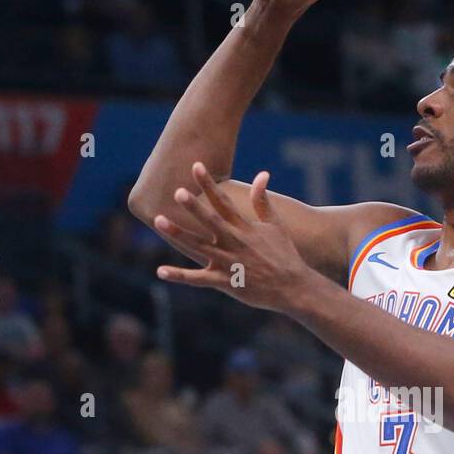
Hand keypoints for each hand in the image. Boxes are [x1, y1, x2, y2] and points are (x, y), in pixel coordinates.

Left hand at [154, 163, 312, 311]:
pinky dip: (180, 276)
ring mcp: (229, 262)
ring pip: (199, 246)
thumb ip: (263, 200)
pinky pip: (198, 279)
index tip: (196, 166)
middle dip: (194, 207)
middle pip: (211, 221)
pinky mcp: (226, 282)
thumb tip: (262, 174)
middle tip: (178, 192)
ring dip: (179, 234)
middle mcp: (235, 242)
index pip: (223, 201)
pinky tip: (161, 271)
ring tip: (159, 220)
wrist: (294, 287)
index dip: (209, 184)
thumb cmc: (285, 255)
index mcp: (245, 228)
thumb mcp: (276, 225)